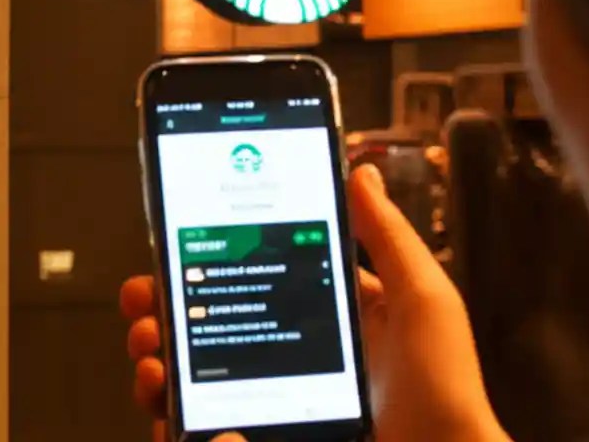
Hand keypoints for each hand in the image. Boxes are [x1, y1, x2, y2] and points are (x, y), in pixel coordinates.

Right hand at [120, 165, 508, 441]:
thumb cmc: (444, 387)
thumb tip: (358, 172)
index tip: (170, 253)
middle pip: (216, 324)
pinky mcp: (267, 432)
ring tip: (151, 357)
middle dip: (167, 311)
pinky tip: (165, 409)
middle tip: (144, 305)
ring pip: (199, 378)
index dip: (210, 263)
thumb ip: (387, 235)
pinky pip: (206, 430)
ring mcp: (279, 399)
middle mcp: (298, 354)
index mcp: (331, 314)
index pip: (257, 278)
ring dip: (160, 361)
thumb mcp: (421, 298)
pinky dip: (175, 420)